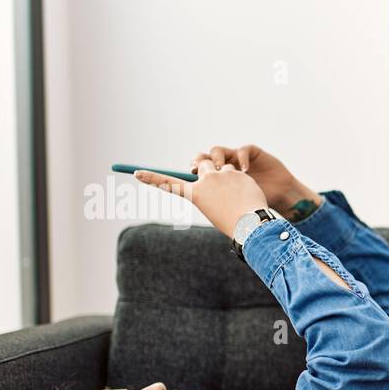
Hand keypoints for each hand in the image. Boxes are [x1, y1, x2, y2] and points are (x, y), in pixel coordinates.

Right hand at [134, 161, 266, 238]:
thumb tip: (208, 181)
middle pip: (202, 164)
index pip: (169, 184)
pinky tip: (247, 195)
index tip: (136, 173)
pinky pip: (238, 171)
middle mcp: (206, 180)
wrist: (252, 224)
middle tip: (217, 181)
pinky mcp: (238, 173)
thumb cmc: (232, 223)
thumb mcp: (213, 208)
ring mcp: (222, 175)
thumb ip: (208, 192)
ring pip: (223, 167)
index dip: (152, 179)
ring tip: (236, 194)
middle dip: (207, 168)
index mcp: (195, 194)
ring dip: (227, 176)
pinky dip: (241, 180)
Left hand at [191, 144, 320, 218]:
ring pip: (219, 151)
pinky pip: (243, 150)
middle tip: (199, 168)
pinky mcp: (253, 153)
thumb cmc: (257, 205)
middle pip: (205, 157)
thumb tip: (203, 206)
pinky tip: (245, 170)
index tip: (190, 172)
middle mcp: (225, 166)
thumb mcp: (233, 205)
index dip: (194, 168)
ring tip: (220, 168)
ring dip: (217, 157)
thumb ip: (219, 202)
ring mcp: (238, 158)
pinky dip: (242, 158)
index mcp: (218, 178)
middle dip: (201, 160)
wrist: (281, 197)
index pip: (199, 169)